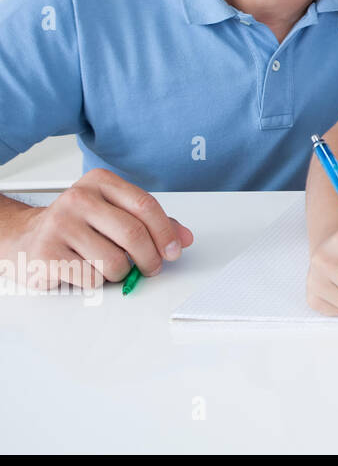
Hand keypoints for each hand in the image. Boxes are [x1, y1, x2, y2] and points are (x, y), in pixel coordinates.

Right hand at [4, 168, 192, 288]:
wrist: (26, 237)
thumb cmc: (76, 225)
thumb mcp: (114, 213)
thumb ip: (150, 223)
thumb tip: (184, 238)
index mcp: (100, 182)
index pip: (146, 206)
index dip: (166, 233)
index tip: (174, 250)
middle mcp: (78, 198)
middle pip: (133, 234)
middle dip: (150, 258)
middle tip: (152, 267)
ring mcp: (60, 225)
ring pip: (114, 261)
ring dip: (121, 273)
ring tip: (110, 267)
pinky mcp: (47, 254)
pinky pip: (92, 278)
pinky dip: (96, 282)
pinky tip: (84, 270)